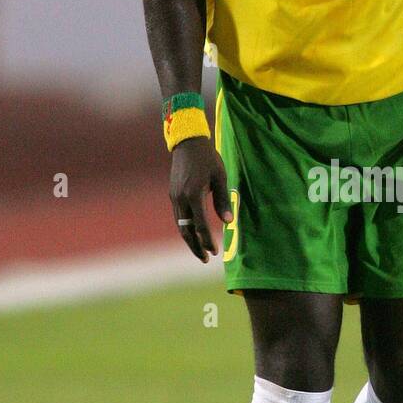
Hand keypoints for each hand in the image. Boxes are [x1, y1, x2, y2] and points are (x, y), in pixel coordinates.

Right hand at [169, 137, 231, 261]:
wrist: (187, 143)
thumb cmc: (208, 159)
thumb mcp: (220, 177)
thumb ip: (222, 200)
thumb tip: (229, 222)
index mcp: (194, 194)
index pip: (201, 225)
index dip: (207, 240)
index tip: (215, 251)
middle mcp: (181, 198)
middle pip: (186, 230)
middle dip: (195, 247)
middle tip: (205, 259)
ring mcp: (174, 197)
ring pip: (180, 225)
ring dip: (189, 240)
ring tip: (199, 251)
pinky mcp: (173, 194)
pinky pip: (178, 216)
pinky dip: (185, 228)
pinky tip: (193, 233)